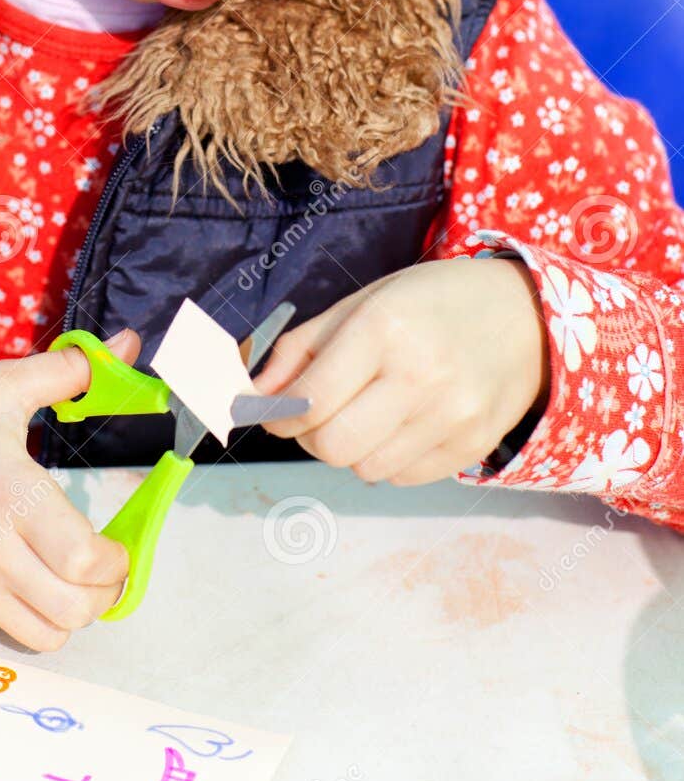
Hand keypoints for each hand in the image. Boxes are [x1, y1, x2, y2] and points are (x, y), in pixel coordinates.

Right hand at [0, 329, 140, 646]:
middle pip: (74, 609)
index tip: (117, 547)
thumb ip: (70, 371)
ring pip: (44, 634)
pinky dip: (17, 609)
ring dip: (66, 612)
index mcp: (12, 495)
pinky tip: (7, 573)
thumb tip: (128, 343)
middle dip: (102, 595)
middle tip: (100, 572)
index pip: (85, 560)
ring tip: (63, 580)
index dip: (116, 563)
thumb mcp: (1, 389)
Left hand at [253, 258, 550, 485]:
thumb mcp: (363, 302)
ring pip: (364, 469)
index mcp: (385, 329)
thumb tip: (254, 393)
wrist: (526, 316)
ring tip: (363, 413)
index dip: (280, 414)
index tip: (274, 410)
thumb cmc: (431, 303)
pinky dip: (385, 459)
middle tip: (317, 414)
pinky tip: (399, 424)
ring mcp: (453, 416)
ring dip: (348, 449)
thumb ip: (301, 347)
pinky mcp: (472, 446)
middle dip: (310, 436)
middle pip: (333, 446)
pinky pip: (401, 478)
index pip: (312, 400)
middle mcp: (422, 376)